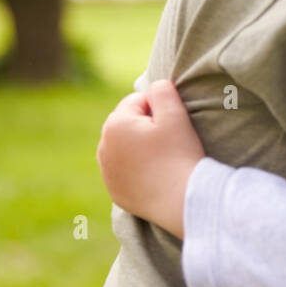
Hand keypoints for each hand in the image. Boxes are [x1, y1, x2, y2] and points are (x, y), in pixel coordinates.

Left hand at [95, 79, 203, 236]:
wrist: (182, 200)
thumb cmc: (180, 154)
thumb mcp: (175, 113)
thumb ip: (162, 90)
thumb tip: (154, 86)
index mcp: (115, 124)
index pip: (138, 101)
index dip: (160, 110)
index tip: (172, 127)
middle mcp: (103, 147)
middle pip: (128, 123)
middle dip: (146, 127)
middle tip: (169, 143)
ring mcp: (107, 172)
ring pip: (125, 147)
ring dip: (140, 147)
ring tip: (163, 159)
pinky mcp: (115, 191)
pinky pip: (125, 171)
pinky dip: (137, 169)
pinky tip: (155, 175)